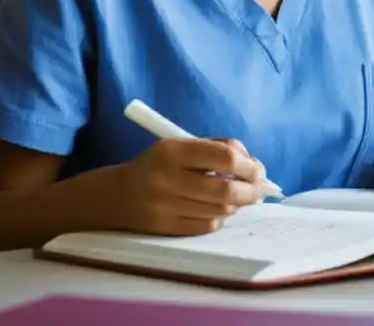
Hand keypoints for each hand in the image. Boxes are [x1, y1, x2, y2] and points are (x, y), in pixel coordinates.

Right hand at [112, 137, 264, 235]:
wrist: (116, 195)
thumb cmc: (159, 165)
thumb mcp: (181, 146)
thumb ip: (218, 148)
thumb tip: (253, 165)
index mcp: (173, 151)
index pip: (224, 158)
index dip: (249, 166)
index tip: (257, 170)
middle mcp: (166, 179)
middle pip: (225, 190)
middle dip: (251, 190)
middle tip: (258, 189)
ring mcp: (165, 206)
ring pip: (219, 210)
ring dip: (236, 204)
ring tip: (238, 198)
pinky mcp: (165, 228)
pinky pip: (207, 225)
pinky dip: (219, 217)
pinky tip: (217, 210)